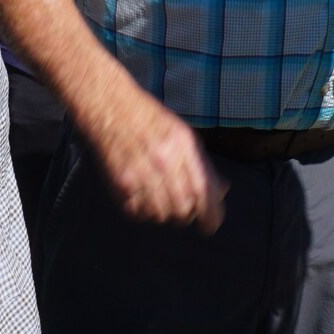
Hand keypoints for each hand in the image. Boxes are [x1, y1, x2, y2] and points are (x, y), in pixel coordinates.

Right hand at [85, 86, 227, 231]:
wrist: (110, 106)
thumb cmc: (150, 119)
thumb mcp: (183, 134)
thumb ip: (202, 163)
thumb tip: (223, 190)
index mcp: (182, 144)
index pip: (203, 190)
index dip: (211, 214)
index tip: (210, 227)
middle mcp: (162, 159)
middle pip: (183, 208)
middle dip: (187, 215)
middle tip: (184, 212)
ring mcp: (140, 172)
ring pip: (161, 214)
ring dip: (165, 214)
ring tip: (162, 201)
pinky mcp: (120, 182)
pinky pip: (138, 212)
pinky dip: (144, 212)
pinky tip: (144, 198)